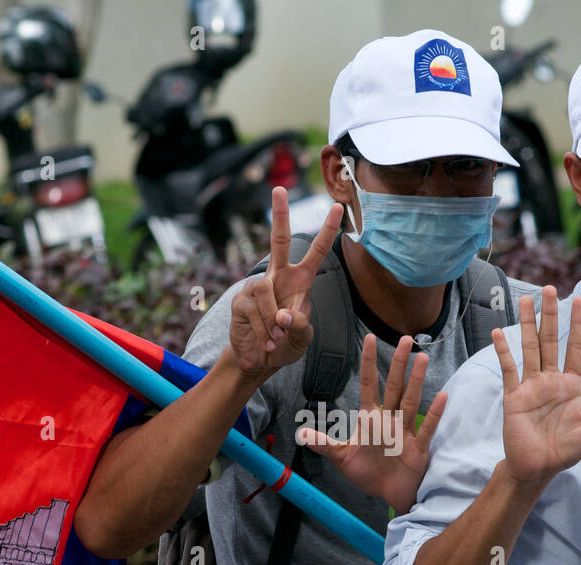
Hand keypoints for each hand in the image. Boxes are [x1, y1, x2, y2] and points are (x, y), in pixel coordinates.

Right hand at [228, 186, 343, 377]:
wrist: (258, 360)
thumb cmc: (285, 344)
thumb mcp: (301, 339)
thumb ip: (299, 326)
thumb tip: (282, 316)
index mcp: (301, 281)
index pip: (317, 252)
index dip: (328, 231)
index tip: (339, 206)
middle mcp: (279, 277)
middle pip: (279, 241)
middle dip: (280, 215)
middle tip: (278, 189)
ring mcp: (258, 286)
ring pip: (267, 291)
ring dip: (274, 321)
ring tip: (277, 339)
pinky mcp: (241, 300)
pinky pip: (255, 310)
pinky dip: (264, 331)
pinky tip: (266, 342)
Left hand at [296, 334, 445, 513]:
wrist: (388, 495)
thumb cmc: (368, 473)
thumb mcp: (342, 457)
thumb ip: (324, 444)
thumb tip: (301, 433)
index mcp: (370, 418)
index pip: (369, 383)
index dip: (368, 362)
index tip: (370, 338)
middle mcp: (389, 419)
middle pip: (394, 386)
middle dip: (399, 363)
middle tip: (406, 339)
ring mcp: (405, 431)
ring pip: (410, 401)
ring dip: (416, 381)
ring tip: (422, 358)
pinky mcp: (418, 447)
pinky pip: (427, 428)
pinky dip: (433, 413)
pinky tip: (441, 396)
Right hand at [494, 287, 580, 485]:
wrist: (539, 468)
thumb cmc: (567, 449)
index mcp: (572, 384)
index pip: (576, 347)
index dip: (578, 324)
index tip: (579, 299)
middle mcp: (551, 379)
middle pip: (551, 340)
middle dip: (550, 315)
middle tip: (549, 288)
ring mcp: (531, 385)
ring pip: (530, 347)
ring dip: (528, 324)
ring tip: (526, 300)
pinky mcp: (513, 395)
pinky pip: (509, 368)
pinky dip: (504, 350)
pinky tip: (499, 332)